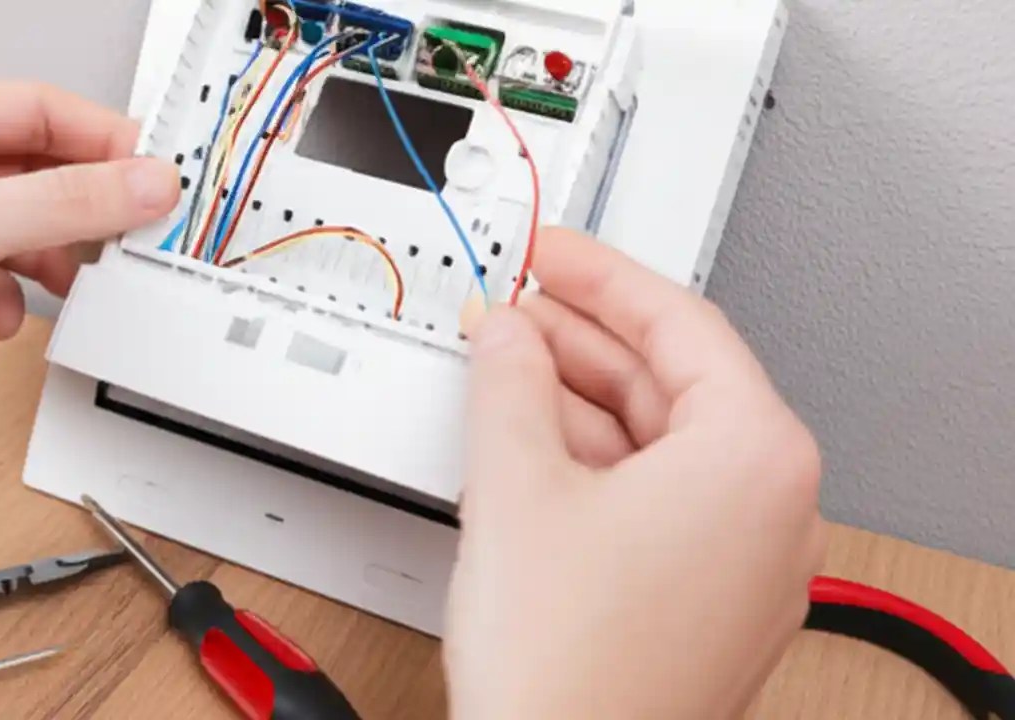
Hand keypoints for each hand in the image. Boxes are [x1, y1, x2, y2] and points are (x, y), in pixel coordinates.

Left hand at [0, 82, 178, 484]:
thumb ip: (62, 204)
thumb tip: (142, 182)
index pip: (32, 108)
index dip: (100, 136)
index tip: (155, 170)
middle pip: (30, 169)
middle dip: (81, 204)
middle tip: (132, 229)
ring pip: (16, 227)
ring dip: (47, 258)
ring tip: (73, 279)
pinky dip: (6, 298)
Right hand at [446, 230, 825, 718]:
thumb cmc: (569, 669)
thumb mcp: (517, 484)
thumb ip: (506, 381)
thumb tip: (502, 331)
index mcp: (757, 458)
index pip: (680, 322)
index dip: (600, 274)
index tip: (552, 250)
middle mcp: (774, 507)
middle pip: (672, 383)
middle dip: (581, 341)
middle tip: (513, 308)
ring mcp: (744, 560)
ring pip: (658, 444)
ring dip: (578, 403)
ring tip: (504, 370)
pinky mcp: (705, 598)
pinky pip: (654, 499)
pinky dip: (593, 464)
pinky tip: (529, 445)